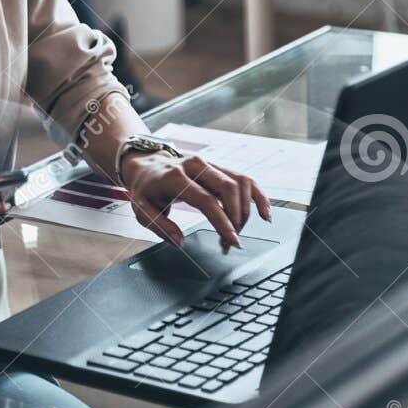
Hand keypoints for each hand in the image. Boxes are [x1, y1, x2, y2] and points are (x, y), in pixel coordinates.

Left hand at [120, 150, 269, 252]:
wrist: (146, 166)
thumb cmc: (146, 190)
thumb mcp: (142, 211)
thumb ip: (160, 226)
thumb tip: (179, 241)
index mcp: (175, 177)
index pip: (206, 200)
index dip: (222, 222)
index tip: (232, 241)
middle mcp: (196, 166)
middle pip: (228, 189)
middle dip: (235, 219)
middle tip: (229, 242)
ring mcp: (209, 164)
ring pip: (239, 184)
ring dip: (244, 212)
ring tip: (236, 233)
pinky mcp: (218, 167)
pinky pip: (244, 179)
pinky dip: (258, 196)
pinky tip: (265, 214)